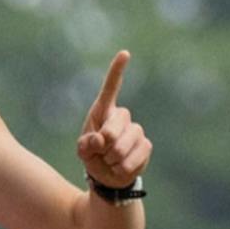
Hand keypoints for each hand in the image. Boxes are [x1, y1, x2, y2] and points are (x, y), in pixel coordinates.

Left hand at [76, 51, 150, 188]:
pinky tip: (120, 167)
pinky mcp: (146, 145)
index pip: (111, 88)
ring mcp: (136, 131)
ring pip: (122, 147)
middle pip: (112, 129)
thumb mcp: (83, 150)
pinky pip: (134, 158)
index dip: (117, 71)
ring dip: (112, 160)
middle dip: (104, 146)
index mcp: (104, 111)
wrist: (109, 176)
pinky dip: (122, 168)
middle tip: (101, 153)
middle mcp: (122, 117)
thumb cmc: (93, 156)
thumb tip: (101, 139)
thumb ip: (87, 144)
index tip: (125, 53)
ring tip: (110, 161)